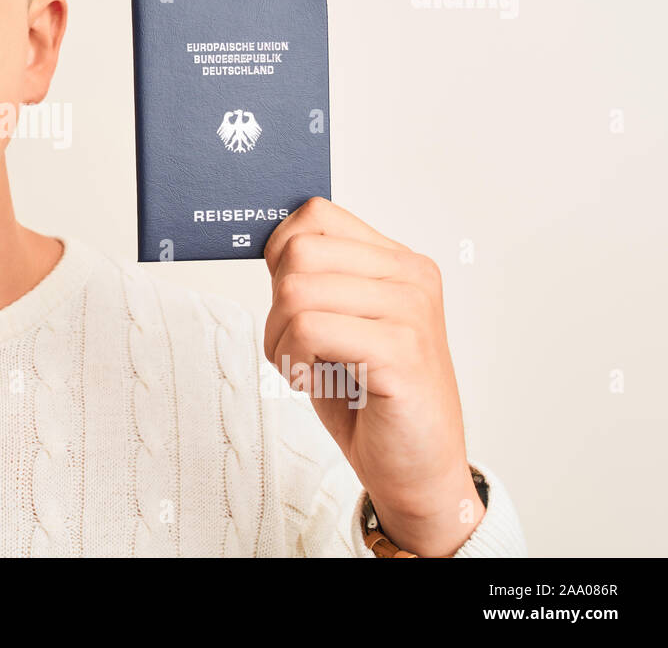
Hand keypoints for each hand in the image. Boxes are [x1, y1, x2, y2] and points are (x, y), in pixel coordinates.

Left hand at [262, 197, 484, 555]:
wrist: (416, 468)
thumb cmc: (370, 397)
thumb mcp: (336, 321)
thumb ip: (314, 278)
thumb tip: (268, 241)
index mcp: (398, 261)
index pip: (315, 215)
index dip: (280, 256)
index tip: (290, 303)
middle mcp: (410, 277)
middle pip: (297, 252)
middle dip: (275, 306)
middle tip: (296, 348)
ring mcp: (410, 311)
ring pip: (295, 292)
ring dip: (281, 340)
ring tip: (309, 368)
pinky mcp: (401, 351)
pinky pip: (307, 330)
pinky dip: (294, 362)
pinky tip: (318, 383)